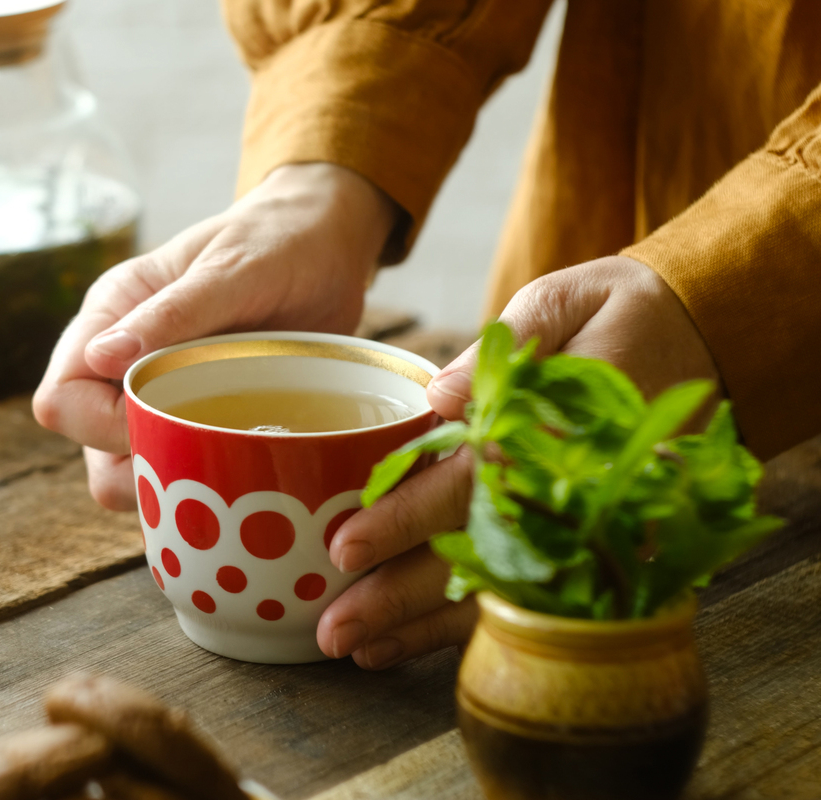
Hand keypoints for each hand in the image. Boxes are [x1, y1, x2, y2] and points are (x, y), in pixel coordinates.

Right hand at [33, 163, 398, 508]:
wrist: (332, 247)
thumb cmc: (278, 240)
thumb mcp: (230, 269)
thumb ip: (170, 313)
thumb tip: (102, 358)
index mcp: (111, 315)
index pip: (61, 398)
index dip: (100, 425)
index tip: (165, 416)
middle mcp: (122, 361)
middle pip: (88, 446)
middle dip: (137, 461)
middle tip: (209, 444)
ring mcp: (159, 393)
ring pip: (128, 468)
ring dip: (173, 473)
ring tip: (232, 451)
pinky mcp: (198, 417)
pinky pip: (178, 464)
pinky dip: (205, 473)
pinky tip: (249, 458)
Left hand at [318, 255, 721, 668]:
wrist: (708, 339)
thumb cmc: (620, 313)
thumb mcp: (565, 301)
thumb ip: (505, 345)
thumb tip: (440, 398)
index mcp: (562, 427)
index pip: (473, 481)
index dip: (408, 519)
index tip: (346, 546)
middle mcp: (578, 491)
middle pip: (480, 553)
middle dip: (401, 595)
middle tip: (334, 628)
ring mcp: (595, 529)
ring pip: (501, 589)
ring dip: (425, 624)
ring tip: (356, 649)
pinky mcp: (603, 549)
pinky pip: (529, 598)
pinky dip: (465, 625)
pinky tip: (408, 643)